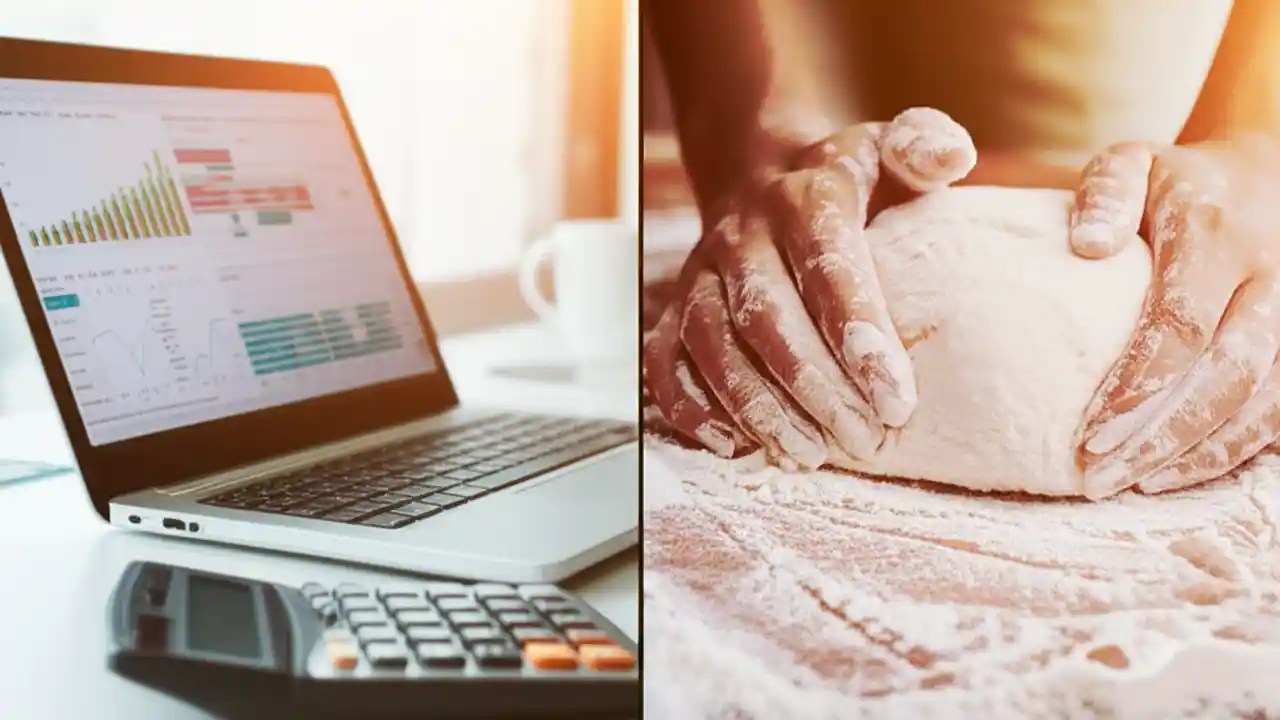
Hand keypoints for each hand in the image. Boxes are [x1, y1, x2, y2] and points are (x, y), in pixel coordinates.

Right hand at [643, 108, 976, 467]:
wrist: (758, 173)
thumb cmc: (844, 180)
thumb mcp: (888, 149)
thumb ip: (925, 145)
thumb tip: (951, 158)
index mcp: (804, 196)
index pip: (828, 266)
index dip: (858, 334)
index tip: (896, 401)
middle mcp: (742, 234)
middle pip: (766, 317)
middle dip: (813, 386)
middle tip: (863, 440)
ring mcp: (701, 273)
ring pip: (712, 344)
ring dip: (756, 406)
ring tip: (808, 453)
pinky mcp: (675, 307)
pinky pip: (664, 360)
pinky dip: (689, 406)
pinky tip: (729, 445)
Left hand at [1069, 135, 1279, 495]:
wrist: (1274, 173)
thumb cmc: (1184, 182)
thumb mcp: (1137, 162)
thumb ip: (1106, 192)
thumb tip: (1087, 244)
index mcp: (1219, 235)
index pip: (1182, 325)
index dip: (1139, 387)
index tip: (1090, 435)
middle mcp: (1272, 278)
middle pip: (1226, 377)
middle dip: (1161, 437)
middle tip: (1100, 479)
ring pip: (1263, 405)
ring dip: (1199, 455)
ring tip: (1135, 485)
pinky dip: (1235, 450)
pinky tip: (1182, 473)